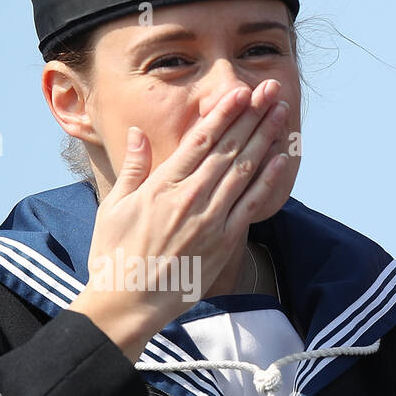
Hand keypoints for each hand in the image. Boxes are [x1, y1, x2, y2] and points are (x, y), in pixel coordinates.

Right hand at [70, 79, 290, 358]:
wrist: (128, 304)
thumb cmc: (115, 257)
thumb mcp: (114, 207)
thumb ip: (133, 168)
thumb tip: (138, 134)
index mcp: (162, 187)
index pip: (200, 141)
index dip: (223, 114)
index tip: (240, 93)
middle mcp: (190, 199)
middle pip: (229, 149)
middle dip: (252, 116)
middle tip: (271, 90)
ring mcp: (210, 221)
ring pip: (245, 171)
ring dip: (265, 139)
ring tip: (280, 113)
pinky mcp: (223, 243)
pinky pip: (251, 205)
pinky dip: (268, 181)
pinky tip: (280, 159)